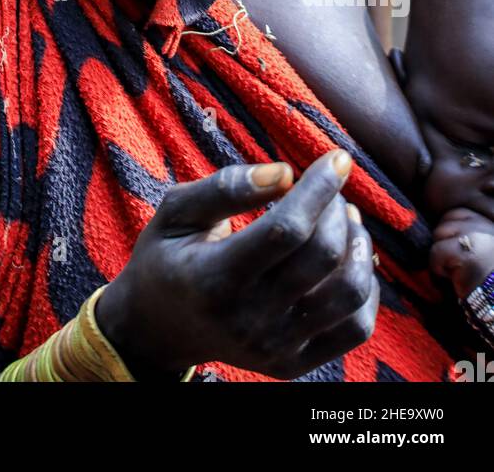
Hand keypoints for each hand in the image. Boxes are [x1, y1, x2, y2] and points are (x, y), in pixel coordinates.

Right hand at [96, 149, 377, 379]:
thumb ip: (225, 188)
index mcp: (214, 279)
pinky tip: (349, 258)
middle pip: (323, 256)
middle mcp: (248, 321)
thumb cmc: (167, 256)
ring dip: (358, 244)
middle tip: (329, 188)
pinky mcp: (294, 364)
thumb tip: (285, 172)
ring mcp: (275, 348)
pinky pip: (355, 327)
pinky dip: (365, 287)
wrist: (157, 328)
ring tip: (344, 218)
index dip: (319, 188)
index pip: (286, 229)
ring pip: (348, 292)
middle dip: (337, 208)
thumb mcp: (176, 211)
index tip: (338, 158)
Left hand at [430, 207, 493, 297]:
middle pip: (445, 221)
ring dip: (441, 256)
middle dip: (444, 242)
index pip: (457, 213)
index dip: (450, 232)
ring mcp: (475, 237)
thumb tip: (440, 228)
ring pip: (438, 234)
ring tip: (456, 272)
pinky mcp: (465, 255)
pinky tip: (453, 280)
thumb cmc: (490, 279)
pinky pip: (436, 252)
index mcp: (489, 223)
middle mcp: (484, 226)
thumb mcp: (485, 247)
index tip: (454, 250)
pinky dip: (437, 268)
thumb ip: (468, 233)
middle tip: (455, 263)